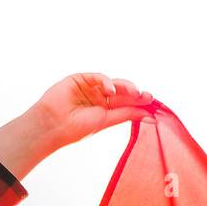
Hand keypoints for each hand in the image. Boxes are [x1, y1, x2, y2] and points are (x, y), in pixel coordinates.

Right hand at [0, 73, 156, 178]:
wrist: (53, 126)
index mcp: (104, 110)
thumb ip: (127, 114)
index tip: (153, 104)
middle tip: (148, 96)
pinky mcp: (79, 79)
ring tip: (136, 92)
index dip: (139, 102)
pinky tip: (110, 90)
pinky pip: (97, 76)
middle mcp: (97, 98)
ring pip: (111, 83)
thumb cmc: (77, 128)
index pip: (125, 103)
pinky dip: (105, 81)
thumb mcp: (106, 121)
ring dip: (125, 86)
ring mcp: (89, 88)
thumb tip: (150, 115)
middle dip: (135, 93)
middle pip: (121, 92)